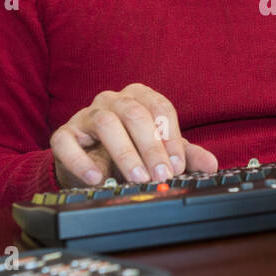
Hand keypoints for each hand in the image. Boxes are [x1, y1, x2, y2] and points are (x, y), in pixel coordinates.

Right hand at [51, 84, 217, 187]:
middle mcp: (112, 100)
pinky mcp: (64, 134)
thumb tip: (211, 164)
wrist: (90, 164)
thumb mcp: (160, 153)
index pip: (159, 107)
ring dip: (124, 152)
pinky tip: (96, 177)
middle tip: (161, 174)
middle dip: (151, 146)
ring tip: (136, 177)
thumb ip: (186, 156)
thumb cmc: (128, 151)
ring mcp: (86, 115)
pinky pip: (67, 142)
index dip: (171, 136)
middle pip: (134, 113)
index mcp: (138, 97)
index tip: (178, 164)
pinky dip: (81, 161)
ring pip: (105, 123)